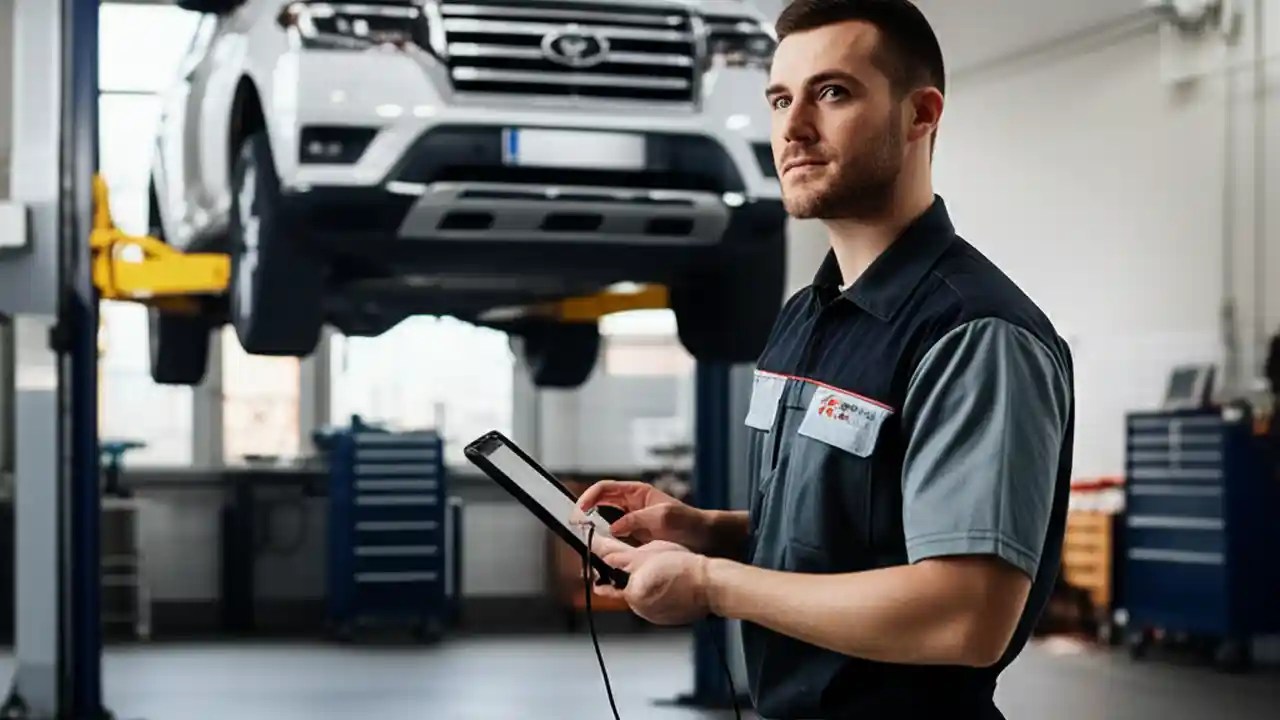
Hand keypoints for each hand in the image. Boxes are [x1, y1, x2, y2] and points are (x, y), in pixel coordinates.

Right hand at [577, 480, 713, 552]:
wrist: (706, 539)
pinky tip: (598, 550)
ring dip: (592, 527)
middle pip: (599, 503)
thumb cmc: (689, 523)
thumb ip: (636, 520)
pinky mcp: (635, 537)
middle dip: (584, 511)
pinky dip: (604, 541)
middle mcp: (631, 505)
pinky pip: (614, 537)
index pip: (605, 488)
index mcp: (637, 493)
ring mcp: (632, 521)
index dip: (589, 496)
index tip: (580, 510)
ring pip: (603, 520)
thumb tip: (613, 528)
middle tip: (574, 525)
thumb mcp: (663, 517)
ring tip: (582, 538)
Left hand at [589, 535, 710, 625]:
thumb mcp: (647, 552)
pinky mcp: (667, 617)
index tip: (593, 561)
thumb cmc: (682, 566)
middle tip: (634, 562)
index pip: (605, 581)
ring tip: (658, 570)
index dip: (600, 569)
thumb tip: (600, 552)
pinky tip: (667, 581)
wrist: (710, 584)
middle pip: (622, 589)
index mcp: (631, 594)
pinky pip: (654, 602)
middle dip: (624, 576)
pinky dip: (655, 592)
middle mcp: (639, 609)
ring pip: (639, 595)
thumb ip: (618, 555)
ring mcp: (653, 615)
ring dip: (641, 583)